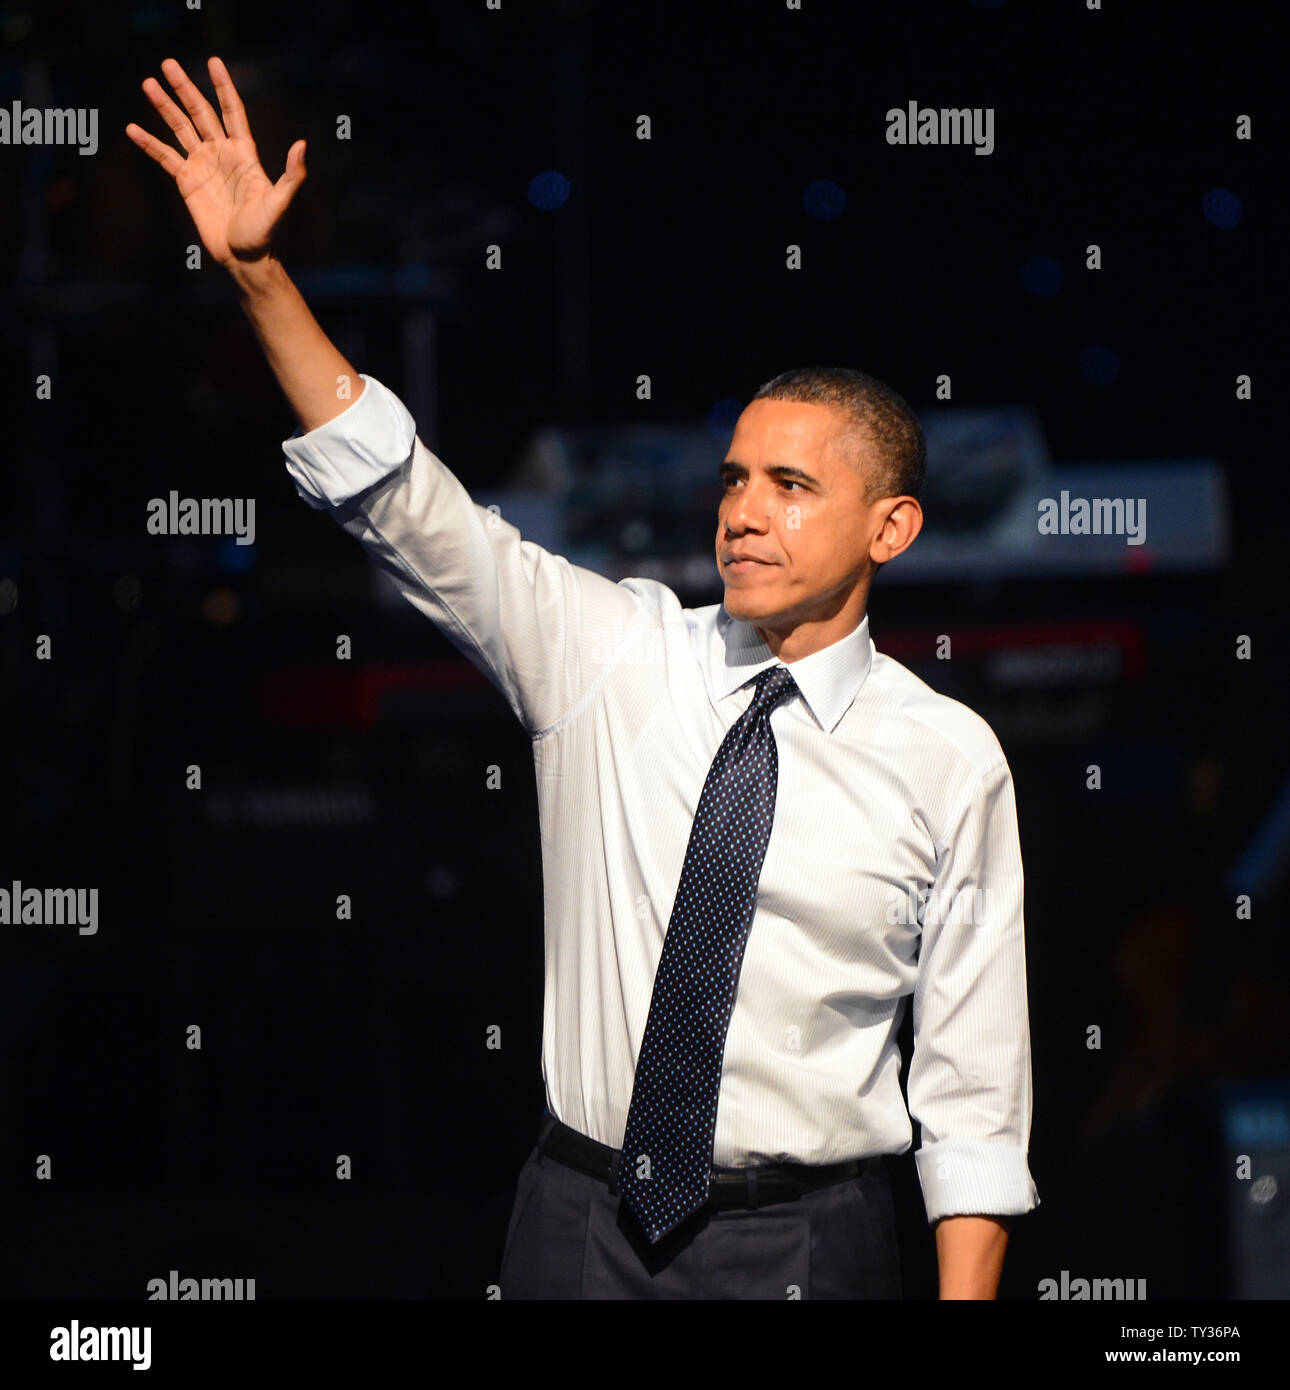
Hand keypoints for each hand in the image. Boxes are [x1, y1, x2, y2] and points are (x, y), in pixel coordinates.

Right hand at [125, 56, 305, 270]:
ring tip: (148, 83)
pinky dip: (149, 143)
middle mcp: (222, 154)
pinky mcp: (187, 182)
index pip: (232, 112)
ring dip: (164, 107)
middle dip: (185, 89)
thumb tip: (302, 145)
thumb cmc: (265, 233)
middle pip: (201, 113)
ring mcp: (203, 166)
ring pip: (180, 129)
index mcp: (244, 154)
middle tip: (168, 63)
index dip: (224, 88)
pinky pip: (165, 157)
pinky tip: (133, 129)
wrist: (244, 258)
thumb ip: (291, 175)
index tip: (213, 62)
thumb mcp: (280, 203)